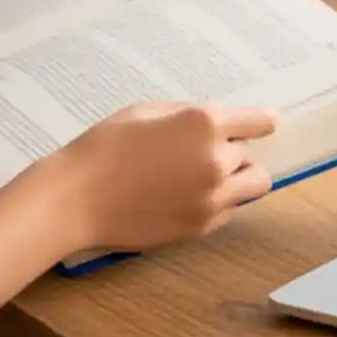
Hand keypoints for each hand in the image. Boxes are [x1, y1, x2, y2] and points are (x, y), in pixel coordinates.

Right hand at [29, 103, 277, 251]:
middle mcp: (217, 161)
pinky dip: (220, 201)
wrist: (74, 199)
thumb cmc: (104, 148)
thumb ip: (189, 114)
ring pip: (254, 184)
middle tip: (201, 151)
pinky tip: (187, 195)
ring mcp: (212, 197)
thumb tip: (217, 122)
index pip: (261, 122)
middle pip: (251, 153)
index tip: (262, 123)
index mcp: (204, 125)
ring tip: (206, 175)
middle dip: (233, 149)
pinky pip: (231, 209)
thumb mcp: (147, 111)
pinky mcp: (202, 225)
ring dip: (238, 177)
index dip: (262, 121)